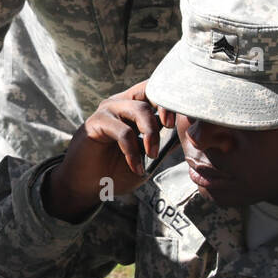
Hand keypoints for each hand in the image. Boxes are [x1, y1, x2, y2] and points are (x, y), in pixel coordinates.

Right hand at [44, 81, 173, 221]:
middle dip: (165, 106)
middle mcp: (122, 103)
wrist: (88, 186)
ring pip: (139, 109)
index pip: (158, 90)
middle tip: (170, 126)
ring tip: (152, 155)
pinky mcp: (95, 123)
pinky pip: (123, 131)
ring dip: (151, 134)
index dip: (173, 100)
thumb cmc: (118, 170)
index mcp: (136, 107)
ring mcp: (108, 111)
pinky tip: (135, 167)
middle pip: (150, 91)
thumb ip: (165, 143)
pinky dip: (133, 151)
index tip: (184, 120)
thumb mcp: (148, 157)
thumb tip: (189, 132)